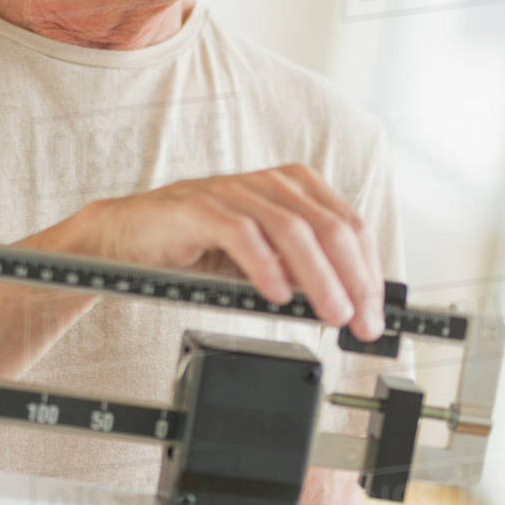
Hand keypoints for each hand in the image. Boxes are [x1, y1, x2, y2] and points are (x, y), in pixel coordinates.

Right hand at [68, 164, 384, 340]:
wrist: (128, 236)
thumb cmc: (198, 245)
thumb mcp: (262, 259)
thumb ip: (301, 270)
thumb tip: (348, 302)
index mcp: (293, 186)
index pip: (348, 224)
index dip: (369, 270)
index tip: (377, 313)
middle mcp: (268, 183)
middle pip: (329, 227)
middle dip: (354, 278)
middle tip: (363, 321)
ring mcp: (233, 192)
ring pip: (293, 230)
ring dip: (319, 277)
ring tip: (332, 314)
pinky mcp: (198, 208)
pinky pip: (241, 233)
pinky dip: (265, 265)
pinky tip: (277, 295)